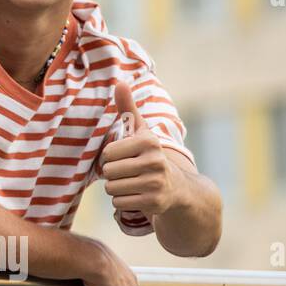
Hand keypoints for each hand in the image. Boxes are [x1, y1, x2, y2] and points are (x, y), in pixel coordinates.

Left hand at [100, 80, 176, 218]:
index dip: (110, 157)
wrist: (178, 189)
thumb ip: (128, 108)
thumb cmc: (149, 155)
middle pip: (108, 172)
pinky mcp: (155, 203)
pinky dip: (123, 201)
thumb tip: (120, 82)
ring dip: (117, 188)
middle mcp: (155, 161)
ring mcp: (156, 183)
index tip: (125, 157)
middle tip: (128, 172)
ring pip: (112, 188)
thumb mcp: (141, 132)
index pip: (108, 153)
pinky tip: (137, 195)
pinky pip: (119, 203)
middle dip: (113, 174)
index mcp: (149, 141)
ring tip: (132, 183)